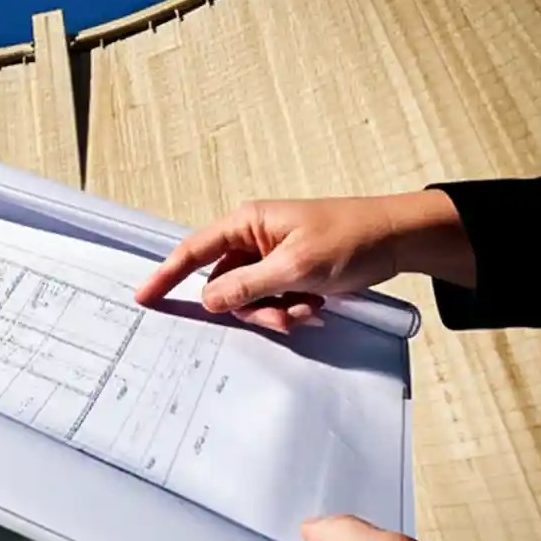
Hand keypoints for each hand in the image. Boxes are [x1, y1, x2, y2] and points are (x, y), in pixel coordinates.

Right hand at [134, 190, 473, 331]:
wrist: (398, 239)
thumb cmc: (350, 238)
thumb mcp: (296, 267)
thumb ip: (247, 286)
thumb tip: (208, 300)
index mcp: (247, 224)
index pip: (193, 251)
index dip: (165, 275)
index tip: (143, 297)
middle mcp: (252, 239)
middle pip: (223, 285)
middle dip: (248, 307)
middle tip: (280, 316)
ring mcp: (270, 258)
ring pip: (248, 299)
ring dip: (273, 312)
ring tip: (307, 308)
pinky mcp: (287, 274)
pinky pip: (270, 302)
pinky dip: (288, 310)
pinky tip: (315, 305)